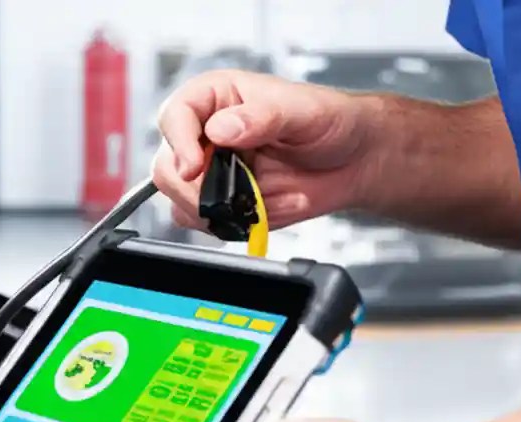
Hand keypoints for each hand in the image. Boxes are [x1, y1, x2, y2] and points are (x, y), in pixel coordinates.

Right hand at [152, 70, 382, 230]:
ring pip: (178, 198)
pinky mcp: (221, 202)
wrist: (353, 161)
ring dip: (210, 208)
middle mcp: (206, 134)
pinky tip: (256, 212)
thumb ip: (262, 118)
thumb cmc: (330, 121)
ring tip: (254, 201)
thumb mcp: (302, 110)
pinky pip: (202, 222)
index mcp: (216, 98)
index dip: (179, 142)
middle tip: (224, 195)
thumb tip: (220, 130)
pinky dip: (224, 224)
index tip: (195, 165)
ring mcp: (211, 171)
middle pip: (167, 164)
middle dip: (191, 186)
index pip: (175, 115)